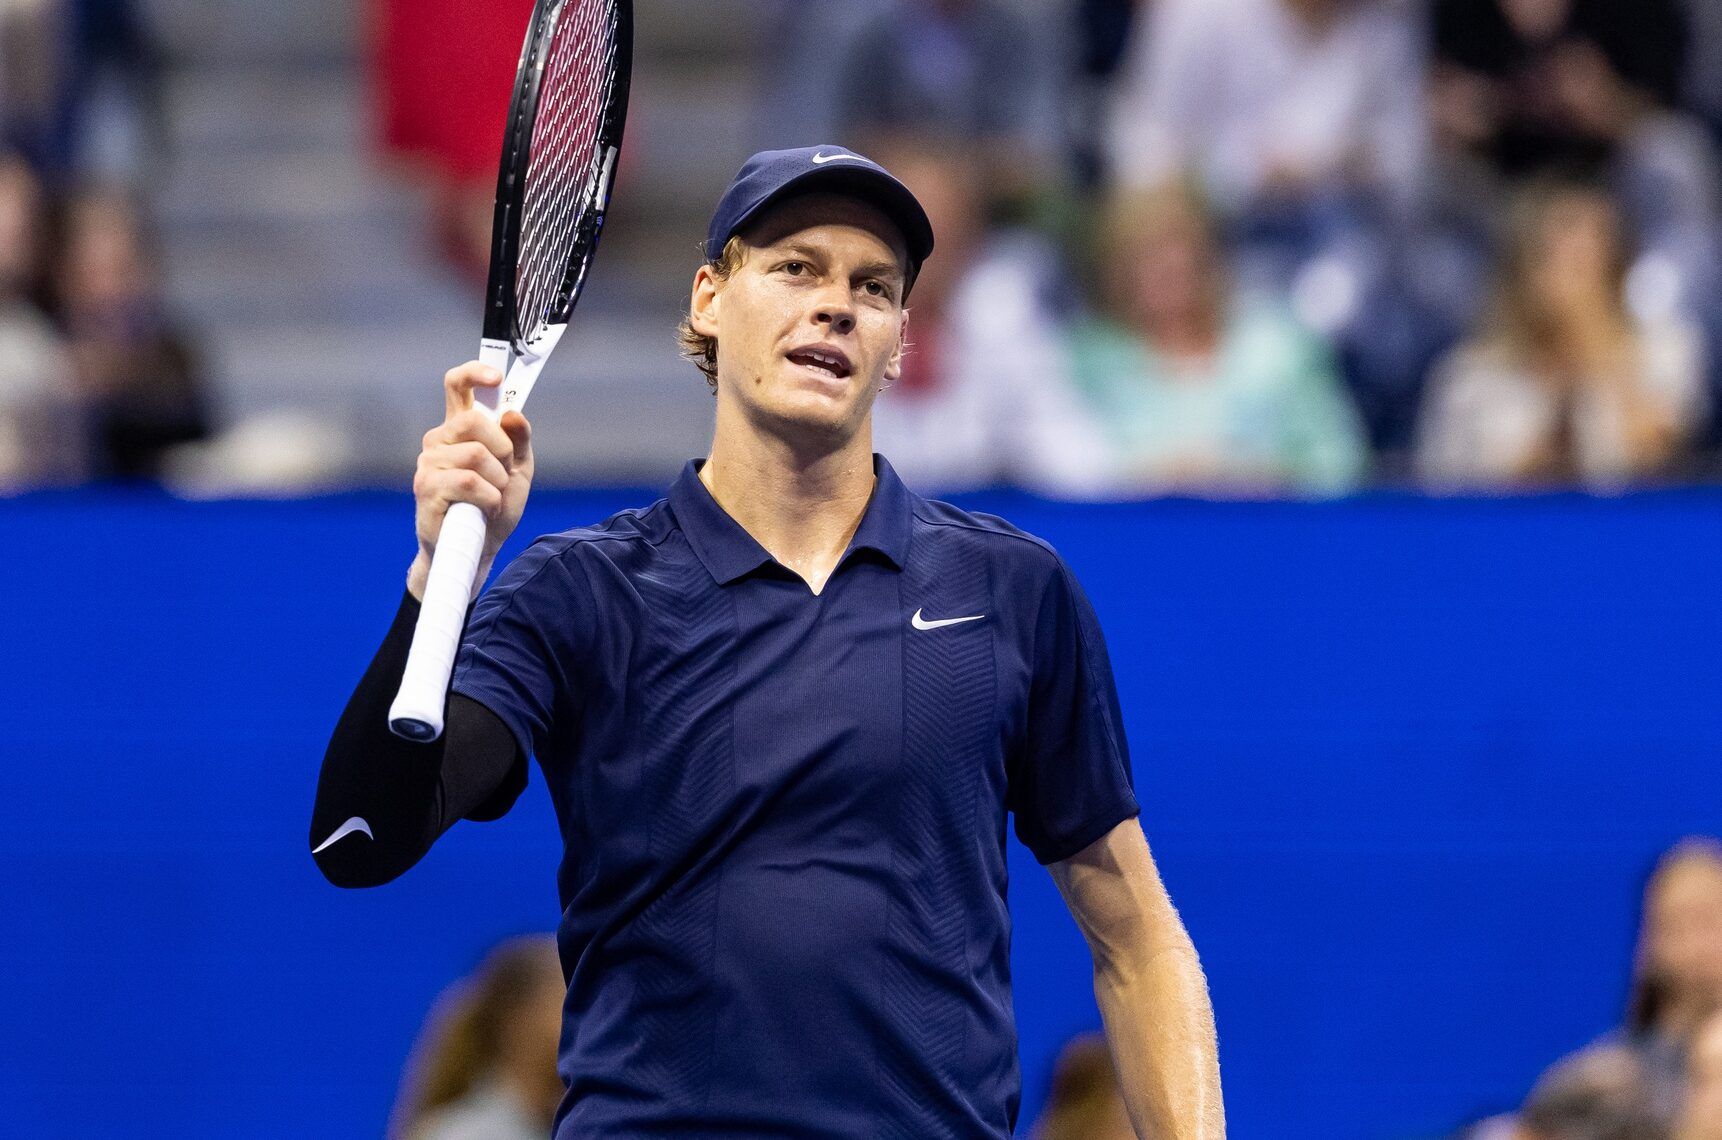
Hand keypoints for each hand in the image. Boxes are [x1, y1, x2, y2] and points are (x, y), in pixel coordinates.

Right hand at [407, 361, 534, 599]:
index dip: (474, 374)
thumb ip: (519, 441)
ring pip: (477, 455)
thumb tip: (513, 413)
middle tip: (504, 473)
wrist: (477, 551)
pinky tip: (484, 509)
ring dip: (497, 480)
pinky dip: (489, 498)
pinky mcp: (426, 489)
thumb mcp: (517, 471)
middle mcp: (438, 441)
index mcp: (459, 430)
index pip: (457, 387)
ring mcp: (428, 464)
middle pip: (474, 421)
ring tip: (492, 498)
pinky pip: (470, 482)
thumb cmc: (493, 508)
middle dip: (502, 449)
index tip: (496, 377)